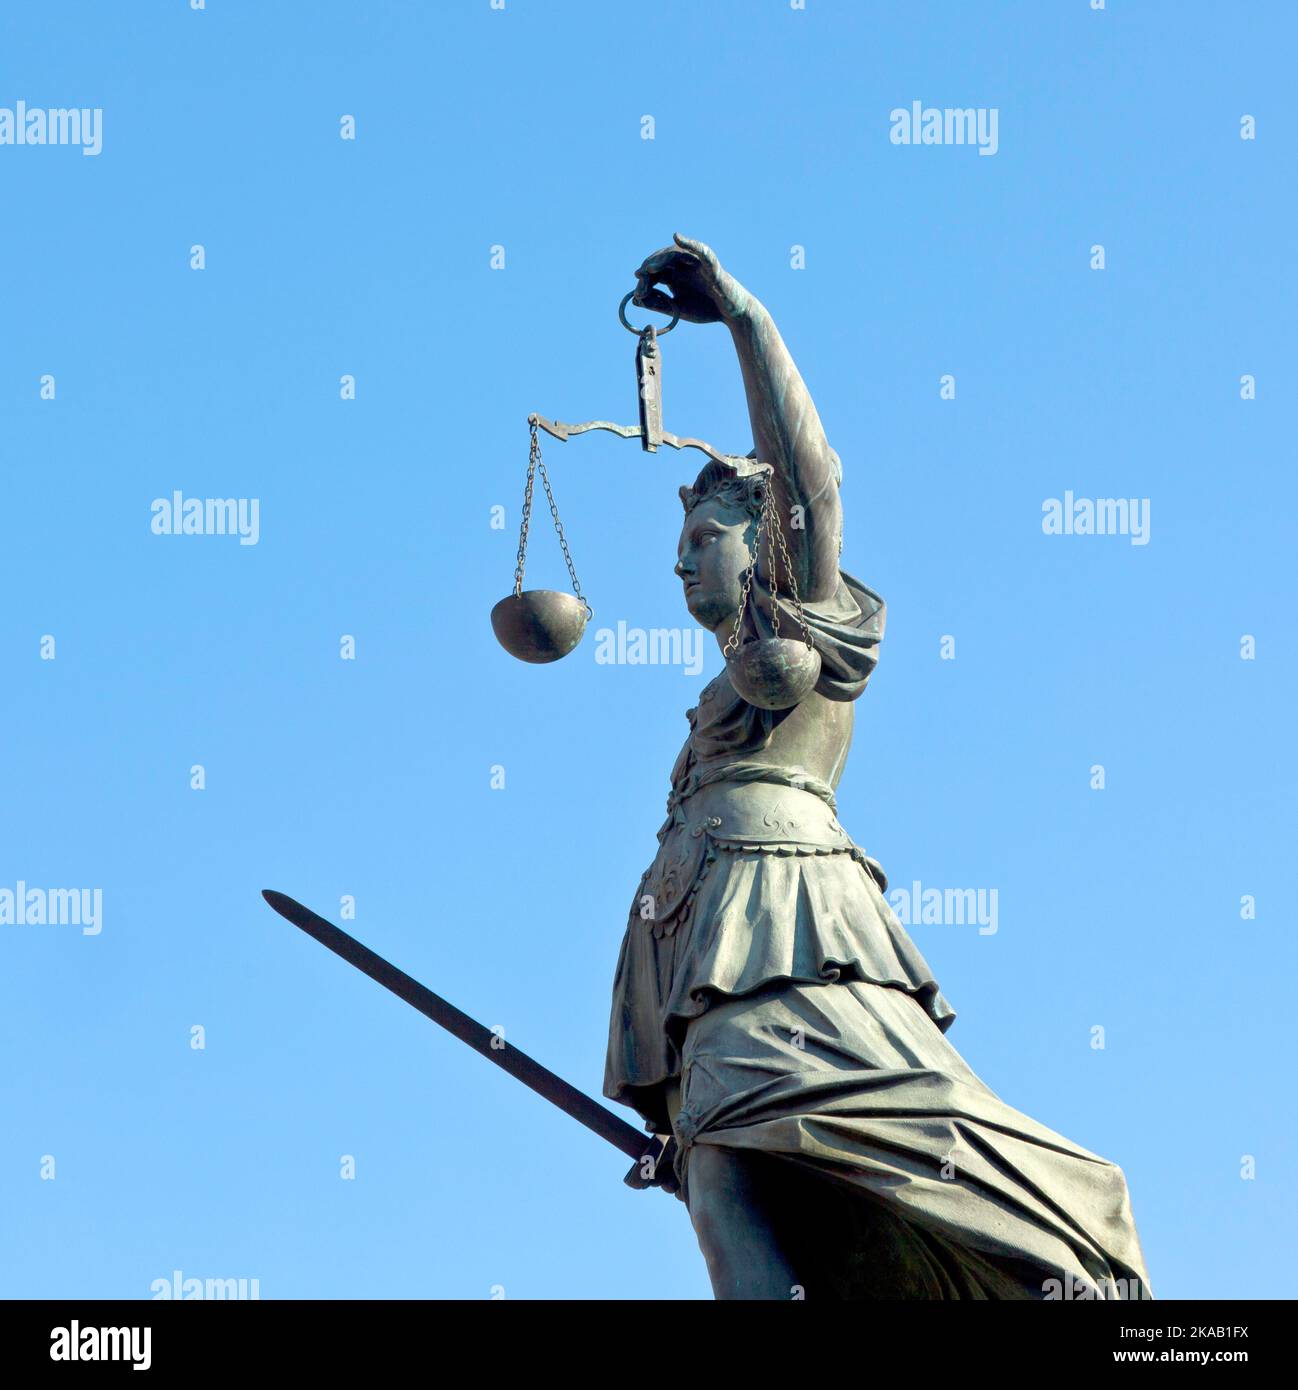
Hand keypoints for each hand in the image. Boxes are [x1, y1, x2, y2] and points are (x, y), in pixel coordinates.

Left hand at [632, 234, 749, 324]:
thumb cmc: (707, 310)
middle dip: (649, 269)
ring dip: (660, 258)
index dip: (644, 279)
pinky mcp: (710, 263)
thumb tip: (635, 299)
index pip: (655, 272)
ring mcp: (696, 262)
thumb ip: (658, 303)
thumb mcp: (677, 309)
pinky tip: (676, 237)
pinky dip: (689, 242)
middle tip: (640, 280)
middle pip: (661, 260)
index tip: (637, 292)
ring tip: (650, 267)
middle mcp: (683, 266)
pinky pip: (699, 249)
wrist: (731, 314)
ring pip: (675, 253)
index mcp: (675, 276)